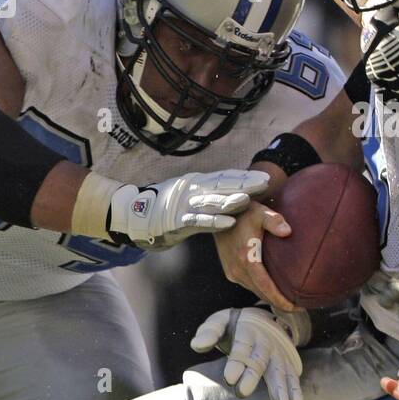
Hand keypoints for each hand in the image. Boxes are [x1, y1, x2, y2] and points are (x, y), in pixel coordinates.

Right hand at [108, 169, 269, 247]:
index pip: (224, 177)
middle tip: (265, 183)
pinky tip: (229, 222)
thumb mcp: (189, 198)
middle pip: (221, 185)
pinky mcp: (175, 220)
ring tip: (249, 199)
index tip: (265, 178)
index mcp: (196, 183)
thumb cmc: (166, 209)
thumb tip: (233, 195)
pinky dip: (214, 221)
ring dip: (231, 200)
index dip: (244, 177)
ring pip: (211, 201)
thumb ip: (209, 196)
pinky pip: (197, 220)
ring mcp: (183, 204)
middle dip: (244, 184)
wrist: (133, 215)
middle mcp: (191, 189)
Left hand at [191, 306, 310, 399]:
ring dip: (280, 387)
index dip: (236, 362)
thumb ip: (209, 331)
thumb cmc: (235, 325)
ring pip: (279, 370)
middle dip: (252, 376)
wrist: (263, 318)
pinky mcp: (287, 362)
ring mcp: (278, 353)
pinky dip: (295, 389)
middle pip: (259, 360)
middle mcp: (265, 342)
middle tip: (242, 392)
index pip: (241, 347)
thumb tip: (196, 345)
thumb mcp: (221, 321)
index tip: (229, 378)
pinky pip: (292, 376)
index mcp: (247, 331)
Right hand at [213, 200, 299, 311]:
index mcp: (246, 259)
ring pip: (255, 291)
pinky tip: (274, 289)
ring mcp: (232, 272)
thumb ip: (274, 220)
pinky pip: (249, 285)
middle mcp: (237, 270)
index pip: (266, 287)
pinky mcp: (230, 271)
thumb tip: (288, 231)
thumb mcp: (260, 212)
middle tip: (300, 306)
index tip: (296, 307)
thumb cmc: (243, 212)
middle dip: (280, 303)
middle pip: (262, 293)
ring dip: (271, 298)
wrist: (218, 213)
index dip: (281, 300)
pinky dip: (262, 290)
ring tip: (290, 300)